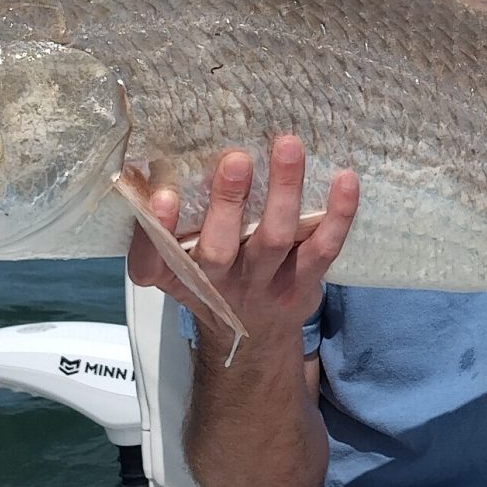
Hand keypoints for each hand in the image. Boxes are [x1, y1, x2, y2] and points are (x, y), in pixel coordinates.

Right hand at [127, 134, 358, 342]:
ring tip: (288, 147)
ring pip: (274, 239)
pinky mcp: (303, 284)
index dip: (155, 231)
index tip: (161, 196)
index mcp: (178, 274)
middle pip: (218, 248)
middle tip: (236, 158)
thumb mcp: (177, 265)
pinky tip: (345, 179)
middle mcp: (218, 283)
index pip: (153, 261)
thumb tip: (141, 164)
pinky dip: (338, 215)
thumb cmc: (213, 281)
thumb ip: (163, 224)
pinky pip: (323, 250)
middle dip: (226, 203)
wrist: (256, 339)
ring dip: (283, 192)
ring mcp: (263, 285)